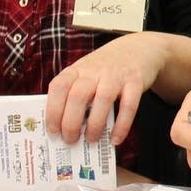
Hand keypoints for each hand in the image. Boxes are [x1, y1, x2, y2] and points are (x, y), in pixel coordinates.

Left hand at [45, 32, 173, 146]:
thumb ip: (74, 94)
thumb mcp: (85, 74)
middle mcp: (94, 71)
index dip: (53, 110)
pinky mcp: (135, 82)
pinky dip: (122, 125)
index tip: (52, 131)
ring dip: (95, 125)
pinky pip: (128, 106)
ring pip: (102, 100)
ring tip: (91, 140)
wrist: (138, 49)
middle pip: (77, 96)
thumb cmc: (105, 69)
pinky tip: (115, 139)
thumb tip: (63, 128)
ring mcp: (115, 75)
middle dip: (71, 123)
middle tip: (70, 140)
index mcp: (77, 70)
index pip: (58, 87)